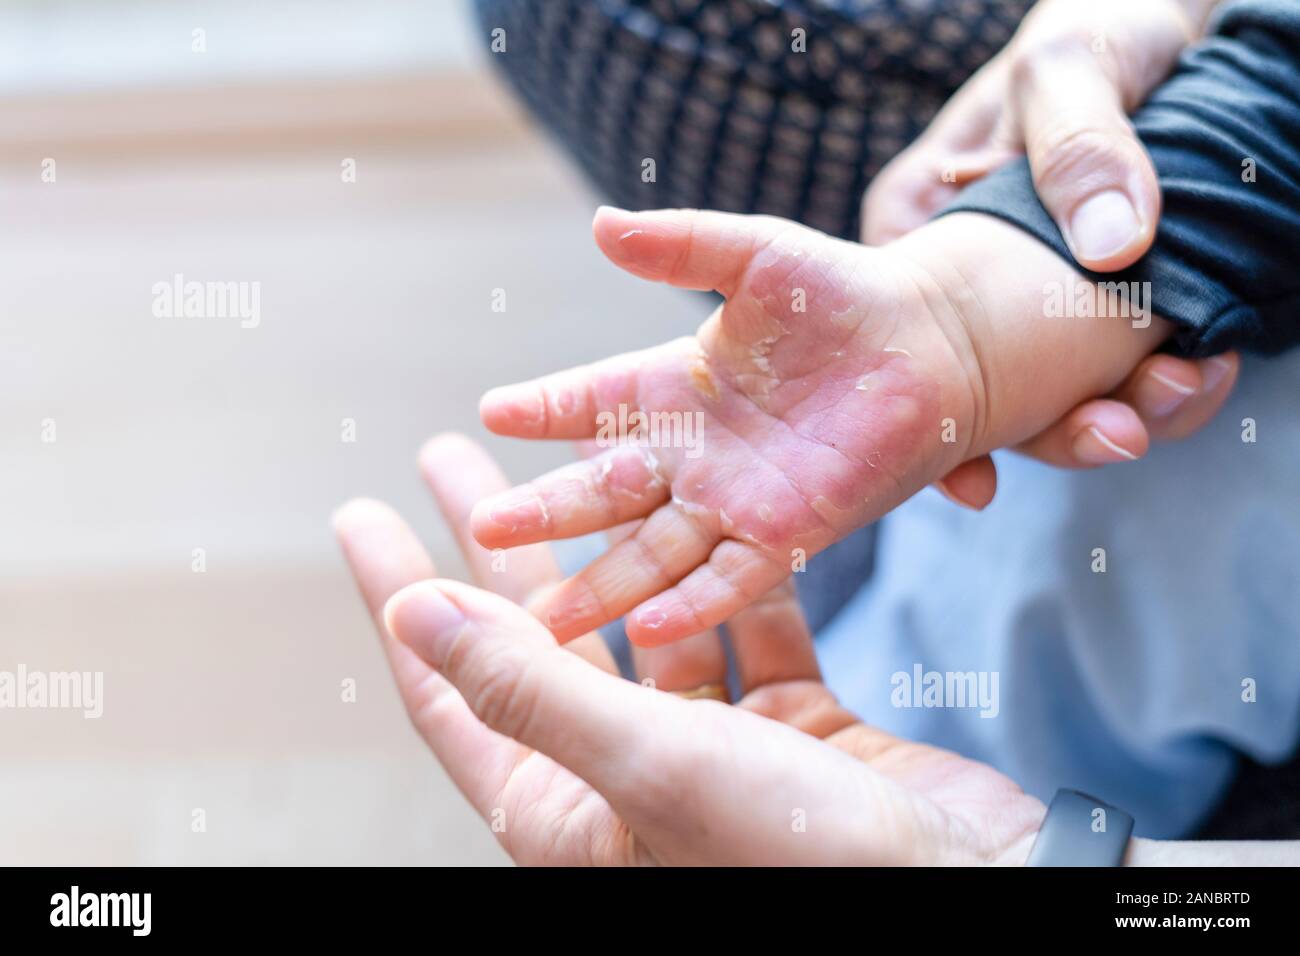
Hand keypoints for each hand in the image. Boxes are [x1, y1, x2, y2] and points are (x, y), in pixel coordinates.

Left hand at [333, 435, 1045, 864]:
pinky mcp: (790, 730)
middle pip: (533, 636)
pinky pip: (747, 636)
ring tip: (571, 465)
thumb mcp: (646, 765)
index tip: (361, 515)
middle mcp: (627, 779)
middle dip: (491, 546)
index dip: (397, 595)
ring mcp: (711, 753)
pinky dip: (733, 580)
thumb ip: (528, 689)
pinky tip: (715, 515)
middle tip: (448, 459)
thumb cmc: (797, 853)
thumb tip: (411, 616)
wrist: (970, 883)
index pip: (449, 687)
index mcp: (564, 809)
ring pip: (637, 623)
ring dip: (606, 546)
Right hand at [472, 206, 1173, 645]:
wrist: (931, 344)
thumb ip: (682, 245)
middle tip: (483, 527)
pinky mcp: (789, 534)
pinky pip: (731, 576)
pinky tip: (649, 628)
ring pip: (653, 552)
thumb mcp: (756, 255)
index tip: (490, 413)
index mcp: (674, 386)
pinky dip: (691, 603)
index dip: (546, 407)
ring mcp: (736, 500)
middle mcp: (693, 453)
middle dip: (547, 513)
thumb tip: (601, 224)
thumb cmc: (842, 292)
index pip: (592, 400)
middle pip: (605, 491)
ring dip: (600, 584)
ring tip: (542, 622)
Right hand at [861, 0, 1236, 504]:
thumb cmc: (1095, 29)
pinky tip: (1200, 369)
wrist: (1166, 27)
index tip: (978, 476)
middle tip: (1118, 430)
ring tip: (1184, 388)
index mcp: (916, 226)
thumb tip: (1115, 245)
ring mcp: (1027, 299)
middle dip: (1053, 429)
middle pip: (981, 388)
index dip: (939, 421)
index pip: (902, 345)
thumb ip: (1080, 151)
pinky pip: (1114, 366)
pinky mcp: (1094, 304)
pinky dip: (1158, 383)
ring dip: (1119, 411)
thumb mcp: (1071, 71)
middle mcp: (960, 278)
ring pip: (1052, 390)